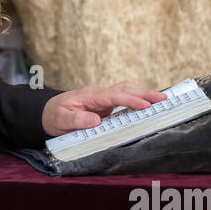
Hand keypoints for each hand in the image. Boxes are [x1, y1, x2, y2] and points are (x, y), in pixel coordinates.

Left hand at [41, 81, 166, 136]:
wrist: (47, 112)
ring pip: (126, 90)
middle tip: (163, 99)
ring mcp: (103, 98)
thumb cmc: (54, 116)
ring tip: (162, 100)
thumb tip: (96, 120)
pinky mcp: (105, 104)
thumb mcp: (61, 120)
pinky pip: (124, 99)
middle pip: (125, 88)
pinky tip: (148, 105)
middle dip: (145, 93)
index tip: (146, 105)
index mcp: (90, 95)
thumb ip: (77, 121)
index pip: (114, 95)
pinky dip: (137, 99)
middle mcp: (99, 93)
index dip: (131, 100)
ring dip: (143, 93)